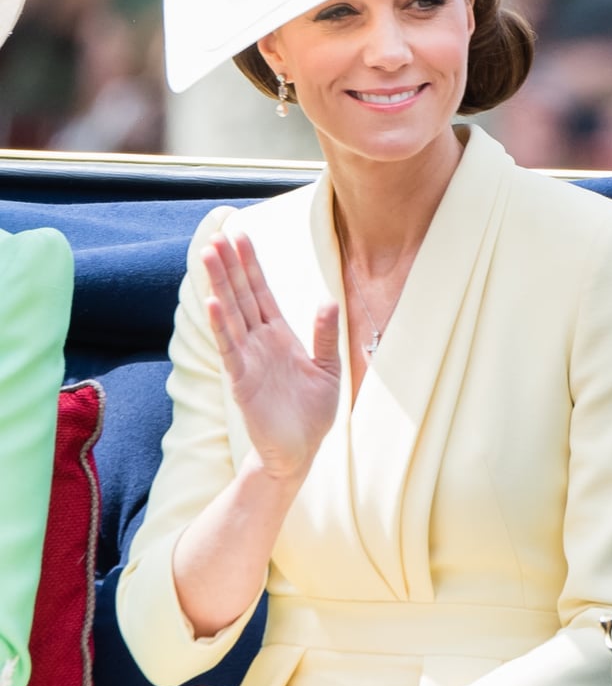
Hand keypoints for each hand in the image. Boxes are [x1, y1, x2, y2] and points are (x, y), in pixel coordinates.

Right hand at [201, 231, 340, 478]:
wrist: (301, 451)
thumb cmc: (313, 412)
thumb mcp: (329, 369)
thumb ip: (325, 335)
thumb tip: (328, 300)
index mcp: (279, 334)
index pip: (261, 291)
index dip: (250, 263)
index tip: (240, 234)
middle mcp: (259, 342)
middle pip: (240, 295)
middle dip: (229, 265)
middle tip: (216, 234)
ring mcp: (248, 359)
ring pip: (230, 314)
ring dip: (219, 285)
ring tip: (208, 255)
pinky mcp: (243, 382)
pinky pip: (230, 349)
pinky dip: (221, 326)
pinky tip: (213, 303)